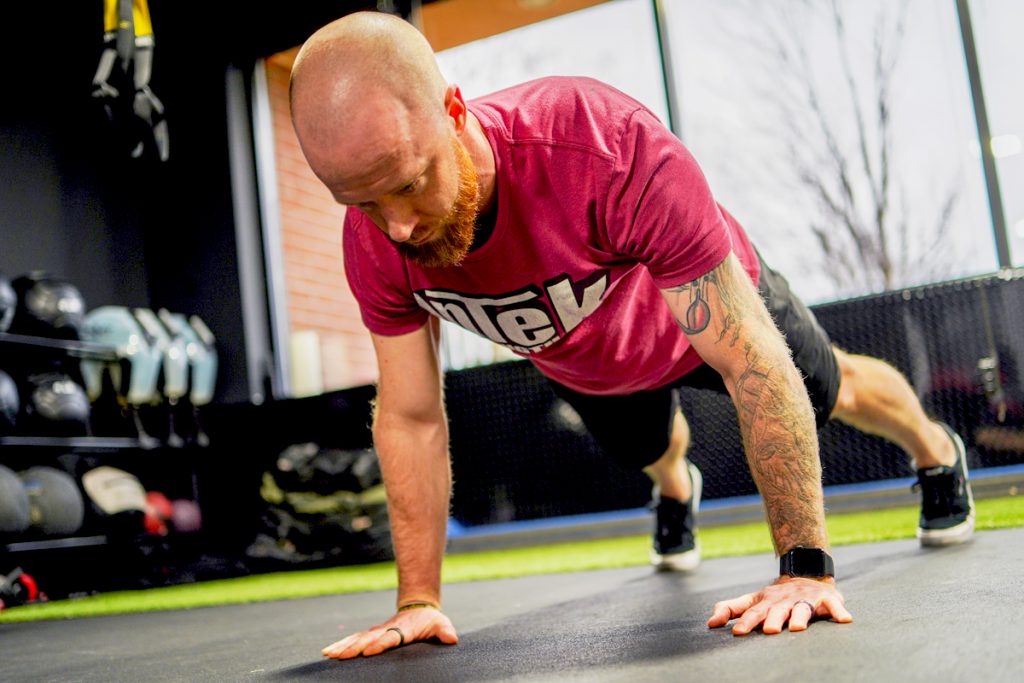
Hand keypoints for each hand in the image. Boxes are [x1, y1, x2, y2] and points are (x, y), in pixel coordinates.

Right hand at [322, 606, 458, 658]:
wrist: (418, 607)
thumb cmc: (429, 620)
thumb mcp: (440, 624)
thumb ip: (444, 631)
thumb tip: (452, 638)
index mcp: (403, 629)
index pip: (391, 637)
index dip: (381, 643)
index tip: (370, 650)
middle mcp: (387, 629)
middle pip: (369, 638)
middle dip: (355, 647)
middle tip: (341, 656)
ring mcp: (377, 631)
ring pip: (358, 638)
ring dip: (344, 646)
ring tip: (329, 654)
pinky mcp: (371, 634)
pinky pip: (354, 639)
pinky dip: (342, 644)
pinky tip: (328, 651)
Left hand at [707, 576, 852, 634]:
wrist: (806, 575)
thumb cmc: (776, 597)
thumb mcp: (753, 600)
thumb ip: (731, 609)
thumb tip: (710, 623)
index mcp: (767, 601)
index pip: (754, 612)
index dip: (746, 622)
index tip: (738, 632)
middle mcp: (785, 600)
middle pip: (778, 611)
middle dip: (773, 620)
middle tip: (769, 631)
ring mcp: (806, 599)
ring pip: (803, 609)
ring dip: (800, 617)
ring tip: (798, 628)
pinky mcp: (826, 599)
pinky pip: (834, 606)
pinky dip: (839, 611)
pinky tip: (844, 619)